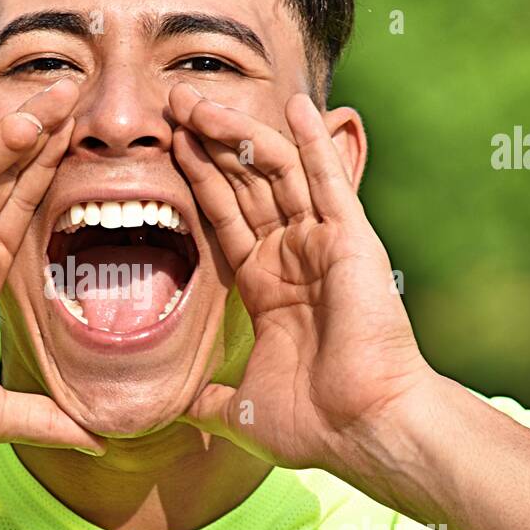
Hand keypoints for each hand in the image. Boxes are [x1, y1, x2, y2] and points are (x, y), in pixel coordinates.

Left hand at [167, 83, 437, 473]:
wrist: (361, 430)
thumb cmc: (313, 424)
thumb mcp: (241, 409)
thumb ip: (208, 401)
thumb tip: (176, 411)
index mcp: (266, 287)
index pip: (224, 217)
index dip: (197, 179)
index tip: (168, 145)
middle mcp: (292, 257)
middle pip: (243, 183)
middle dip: (207, 141)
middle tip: (172, 101)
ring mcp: (320, 244)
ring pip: (274, 172)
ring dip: (237, 133)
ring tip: (196, 100)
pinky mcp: (350, 240)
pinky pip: (327, 182)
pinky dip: (312, 143)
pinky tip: (293, 105)